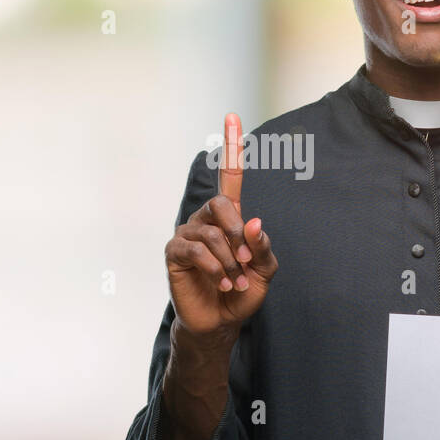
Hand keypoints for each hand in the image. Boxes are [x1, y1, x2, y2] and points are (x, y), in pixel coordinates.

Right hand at [164, 113, 278, 338]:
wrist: (220, 323)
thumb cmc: (242, 292)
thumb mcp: (265, 271)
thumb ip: (263, 248)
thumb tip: (255, 222)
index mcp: (229, 218)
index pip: (229, 176)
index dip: (231, 147)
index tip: (232, 116)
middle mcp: (205, 220)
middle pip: (222, 203)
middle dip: (239, 233)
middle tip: (246, 261)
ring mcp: (187, 235)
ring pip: (211, 233)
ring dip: (230, 261)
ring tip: (235, 281)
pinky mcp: (174, 253)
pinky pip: (194, 249)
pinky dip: (214, 267)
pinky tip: (222, 282)